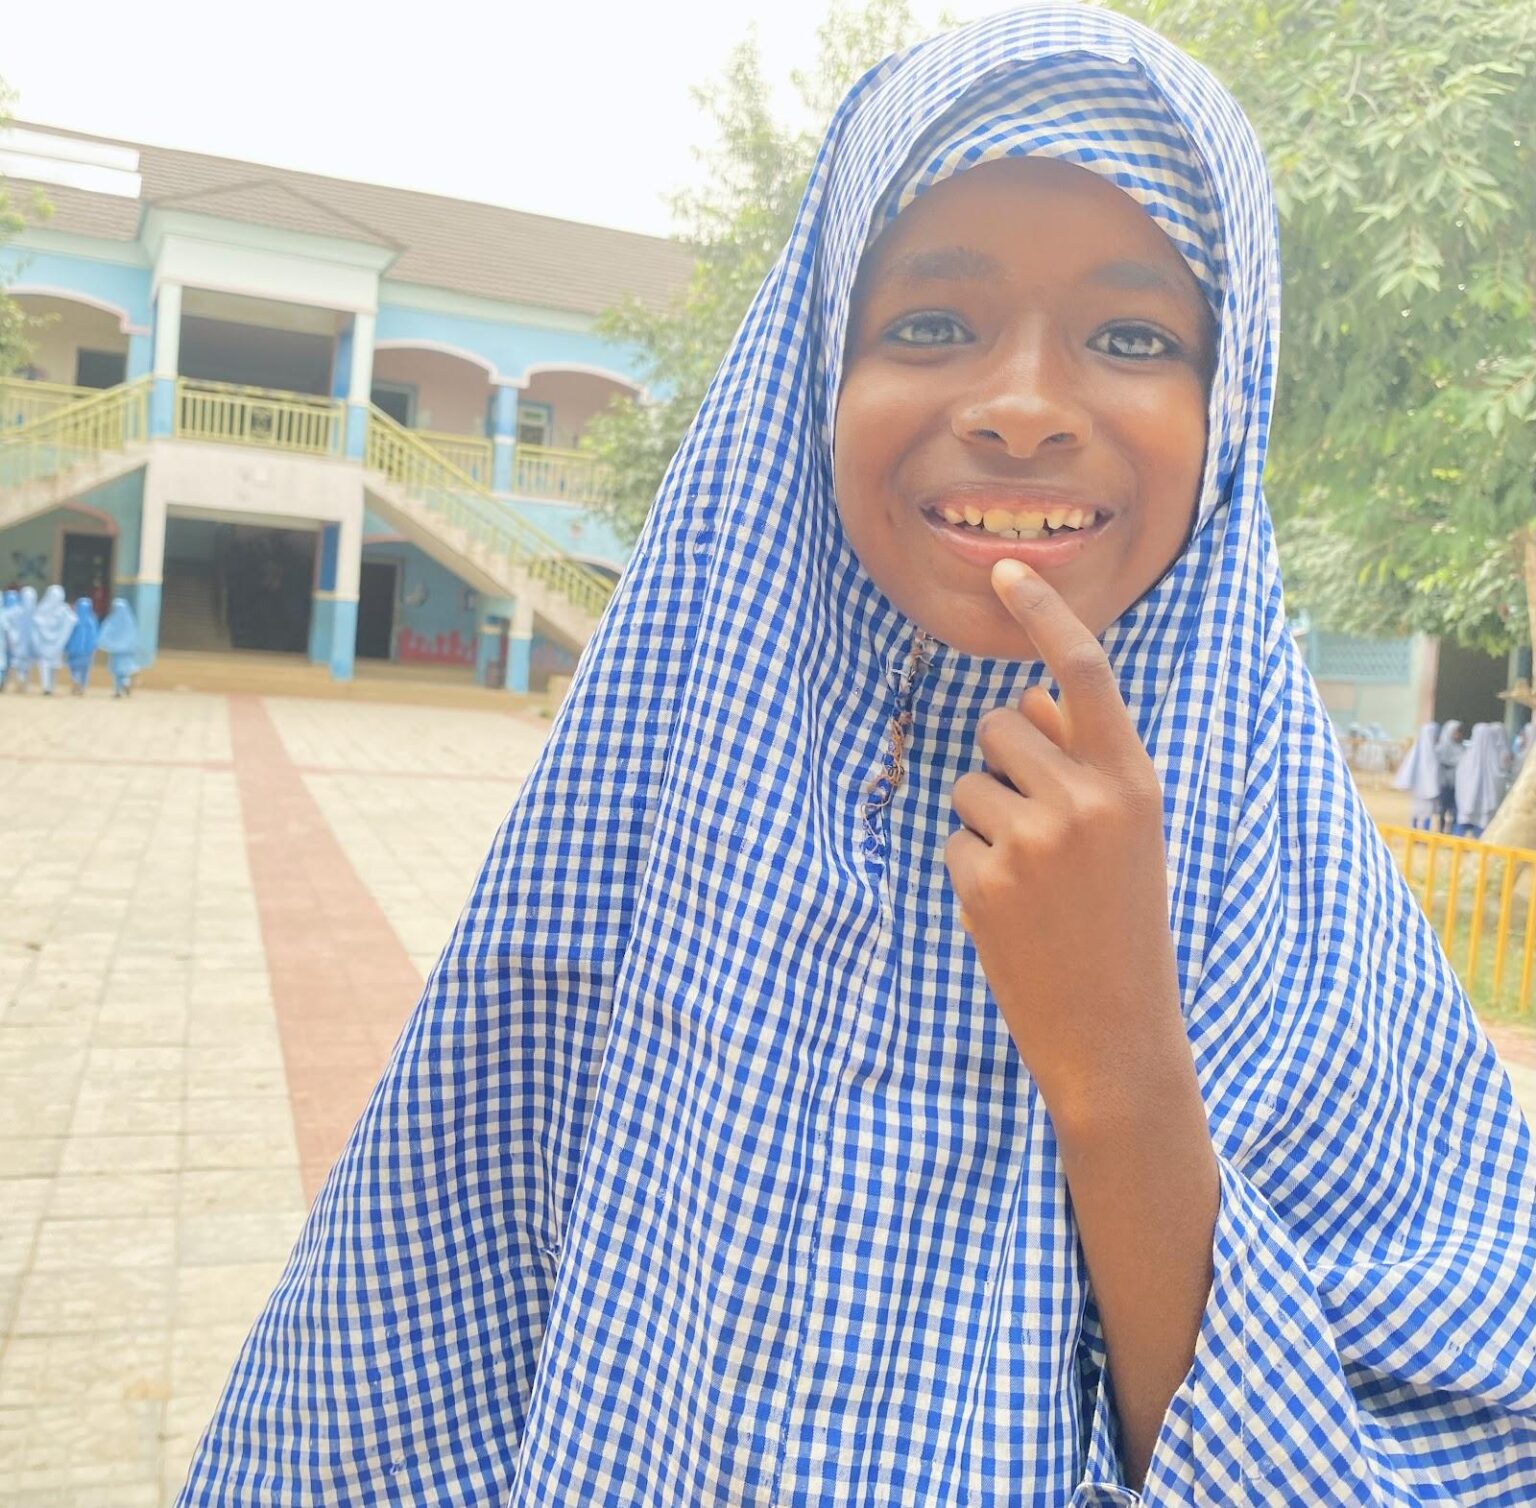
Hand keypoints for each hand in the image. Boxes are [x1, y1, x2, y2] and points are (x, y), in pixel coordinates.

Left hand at [944, 559, 1187, 1127]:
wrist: (1116, 1035)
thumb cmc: (1123, 924)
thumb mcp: (1131, 834)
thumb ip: (1088, 761)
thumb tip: (1027, 696)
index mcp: (1133, 781)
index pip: (1082, 672)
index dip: (1042, 613)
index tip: (1004, 572)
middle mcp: (1085, 799)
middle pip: (999, 724)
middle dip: (1004, 760)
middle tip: (1040, 826)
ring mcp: (1031, 840)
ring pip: (968, 780)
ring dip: (985, 817)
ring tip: (1032, 879)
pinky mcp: (983, 880)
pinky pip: (952, 836)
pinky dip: (971, 867)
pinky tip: (1010, 914)